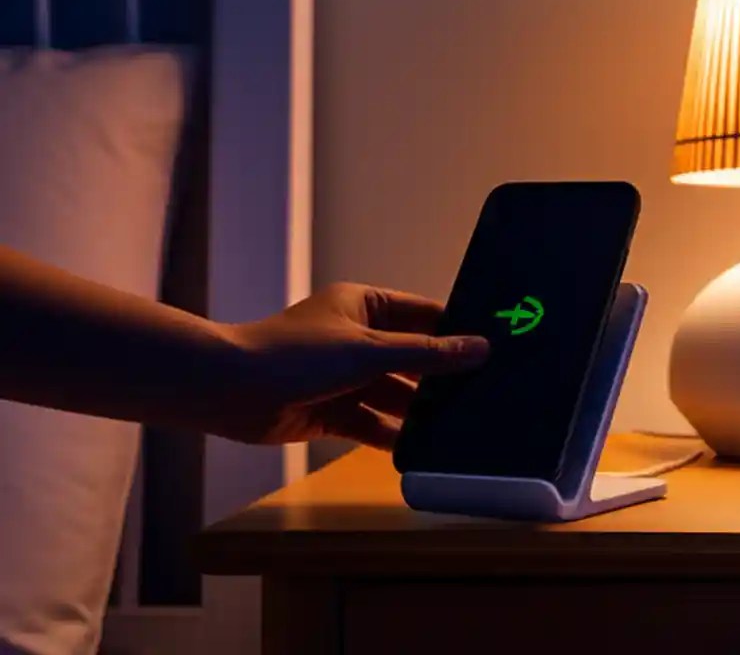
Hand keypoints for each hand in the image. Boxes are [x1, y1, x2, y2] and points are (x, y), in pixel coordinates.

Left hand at [216, 283, 487, 448]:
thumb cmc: (296, 354)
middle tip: (485, 396)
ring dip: (418, 411)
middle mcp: (356, 338)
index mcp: (364, 306)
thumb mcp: (369, 350)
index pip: (423, 314)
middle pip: (411, 358)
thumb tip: (480, 348)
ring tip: (459, 427)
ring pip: (393, 394)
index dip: (456, 330)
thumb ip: (426, 353)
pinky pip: (372, 423)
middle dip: (441, 378)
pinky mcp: (331, 411)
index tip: (494, 348)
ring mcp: (344, 376)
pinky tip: (421, 449)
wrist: (228, 390)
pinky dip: (392, 435)